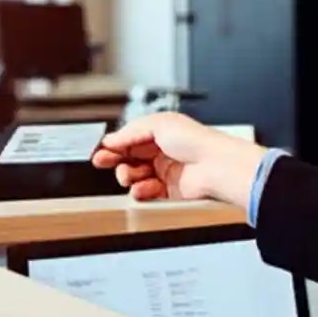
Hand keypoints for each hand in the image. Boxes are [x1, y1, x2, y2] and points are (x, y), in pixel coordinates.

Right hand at [92, 113, 265, 208]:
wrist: (216, 166)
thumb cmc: (196, 141)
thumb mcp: (158, 124)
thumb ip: (131, 131)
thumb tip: (111, 139)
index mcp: (159, 133)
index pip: (129, 139)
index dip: (114, 144)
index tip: (101, 150)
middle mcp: (161, 152)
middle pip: (129, 158)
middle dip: (115, 160)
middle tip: (103, 162)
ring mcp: (165, 172)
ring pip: (135, 177)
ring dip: (127, 176)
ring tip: (127, 176)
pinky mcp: (169, 191)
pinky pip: (147, 193)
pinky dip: (141, 191)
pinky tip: (140, 188)